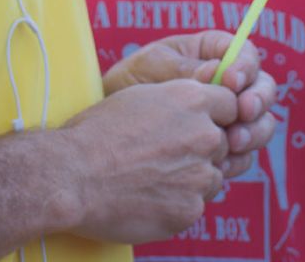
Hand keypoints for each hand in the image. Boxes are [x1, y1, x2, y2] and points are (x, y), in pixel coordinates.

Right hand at [61, 78, 235, 242]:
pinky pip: (195, 205)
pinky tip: (147, 198)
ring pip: (212, 177)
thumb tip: (198, 110)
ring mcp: (200, 175)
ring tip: (152, 178)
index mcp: (192, 99)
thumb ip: (178, 102)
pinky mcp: (190, 209)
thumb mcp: (141, 96)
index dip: (216, 115)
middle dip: (201, 150)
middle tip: (165, 156)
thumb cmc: (97, 132)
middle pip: (222, 143)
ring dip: (192, 179)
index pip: (231, 105)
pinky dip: (176, 204)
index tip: (198, 124)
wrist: (72, 175)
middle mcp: (204, 134)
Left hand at [103, 31, 277, 177]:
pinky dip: (238, 160)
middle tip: (243, 112)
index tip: (231, 82)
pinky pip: (243, 155)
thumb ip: (184, 71)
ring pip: (260, 124)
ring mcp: (228, 120)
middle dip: (258, 101)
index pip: (244, 55)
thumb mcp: (149, 69)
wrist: (107, 133)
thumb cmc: (125, 87)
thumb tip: (218, 74)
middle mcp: (226, 87)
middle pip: (262, 90)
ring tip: (234, 142)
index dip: (245, 67)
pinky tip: (222, 165)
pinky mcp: (223, 150)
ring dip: (254, 132)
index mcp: (211, 54)